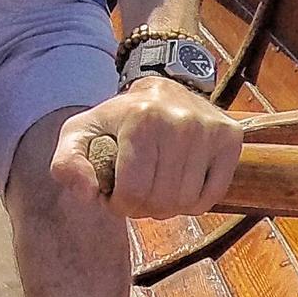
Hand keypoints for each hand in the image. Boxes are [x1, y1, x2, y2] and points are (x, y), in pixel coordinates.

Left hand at [51, 77, 243, 218]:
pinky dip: (192, 203)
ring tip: (155, 187)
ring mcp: (208, 129)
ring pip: (186, 202)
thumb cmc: (116, 120)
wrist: (161, 88)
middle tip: (135, 193)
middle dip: (141, 208)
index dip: (118, 204)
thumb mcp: (80, 133)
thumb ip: (67, 164)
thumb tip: (87, 194)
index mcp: (140, 119)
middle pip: (160, 200)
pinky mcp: (229, 138)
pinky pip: (211, 197)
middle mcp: (179, 121)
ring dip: (167, 207)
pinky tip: (179, 184)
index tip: (114, 194)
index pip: (133, 192)